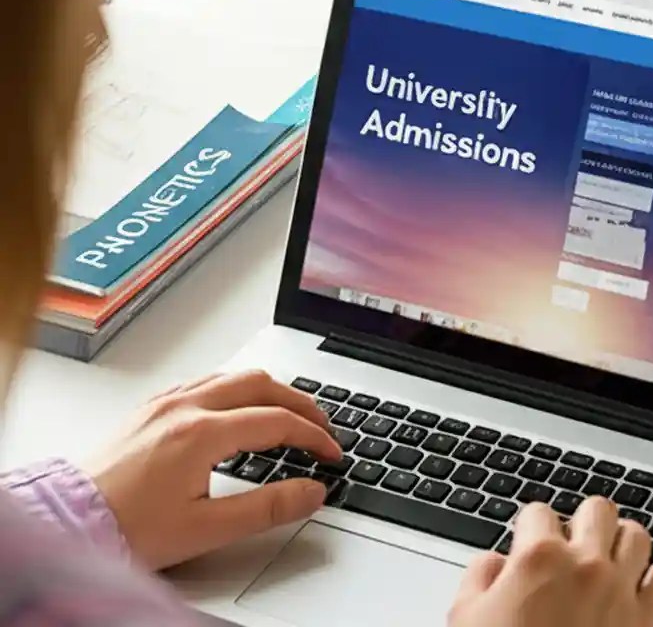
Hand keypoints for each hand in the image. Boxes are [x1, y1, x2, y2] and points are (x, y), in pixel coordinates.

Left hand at [87, 371, 340, 569]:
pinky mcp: (149, 410)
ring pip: (231, 375)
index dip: (314, 437)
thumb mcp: (207, 528)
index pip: (277, 421)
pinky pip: (204, 381)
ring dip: (270, 389)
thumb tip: (312, 492)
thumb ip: (268, 508)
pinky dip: (235, 388)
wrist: (69, 523)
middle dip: (301, 403)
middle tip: (322, 426)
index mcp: (201, 433)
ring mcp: (163, 404)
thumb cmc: (127, 528)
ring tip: (290, 411)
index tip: (332, 453)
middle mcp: (183, 408)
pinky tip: (239, 406)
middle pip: (261, 384)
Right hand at [449, 497, 652, 626]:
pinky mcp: (647, 620)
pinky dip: (645, 579)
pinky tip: (628, 590)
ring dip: (619, 543)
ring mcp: (621, 591)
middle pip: (597, 509)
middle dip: (582, 522)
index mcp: (539, 559)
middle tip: (571, 543)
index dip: (530, 528)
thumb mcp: (466, 619)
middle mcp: (586, 566)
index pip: (539, 512)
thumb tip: (493, 564)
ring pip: (636, 535)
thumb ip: (480, 578)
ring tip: (605, 557)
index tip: (530, 541)